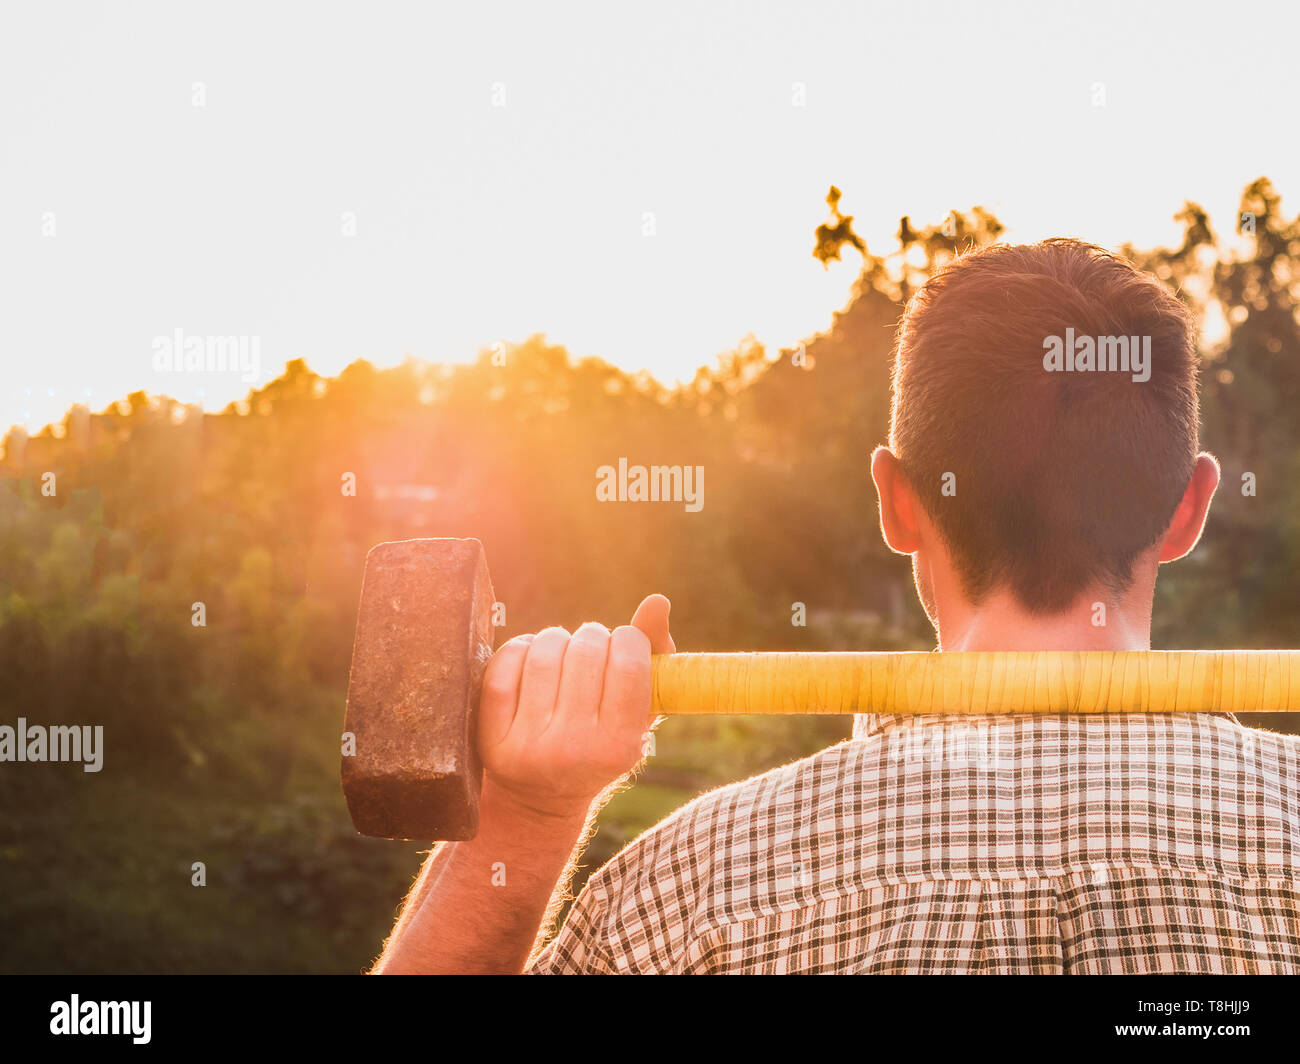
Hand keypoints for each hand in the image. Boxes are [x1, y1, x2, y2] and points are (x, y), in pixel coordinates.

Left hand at [478, 595, 675, 821]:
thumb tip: (658, 600)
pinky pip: (505, 665)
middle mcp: (574, 749)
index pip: (629, 663)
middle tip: (592, 650)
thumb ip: (656, 657)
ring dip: (558, 639)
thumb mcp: (637, 715)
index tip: (625, 644)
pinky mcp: (492, 737)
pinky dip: (521, 649)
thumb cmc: (600, 742)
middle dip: (593, 637)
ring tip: (563, 653)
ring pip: (545, 650)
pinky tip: (532, 660)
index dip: (629, 639)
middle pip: (586, 651)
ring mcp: (529, 744)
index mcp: (619, 746)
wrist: (539, 800)